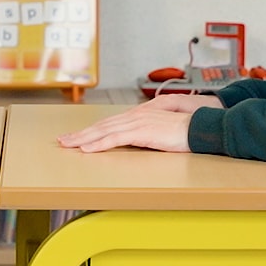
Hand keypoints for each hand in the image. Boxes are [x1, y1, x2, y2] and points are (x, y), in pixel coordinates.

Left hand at [56, 94, 220, 153]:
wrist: (202, 126)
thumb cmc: (187, 129)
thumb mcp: (164, 129)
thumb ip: (150, 131)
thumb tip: (141, 137)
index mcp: (140, 116)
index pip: (110, 124)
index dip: (92, 130)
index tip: (78, 137)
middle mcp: (135, 116)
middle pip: (102, 126)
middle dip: (81, 134)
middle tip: (63, 141)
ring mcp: (137, 123)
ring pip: (103, 132)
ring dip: (83, 139)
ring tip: (68, 145)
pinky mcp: (142, 132)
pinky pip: (115, 139)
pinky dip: (98, 144)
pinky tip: (87, 149)